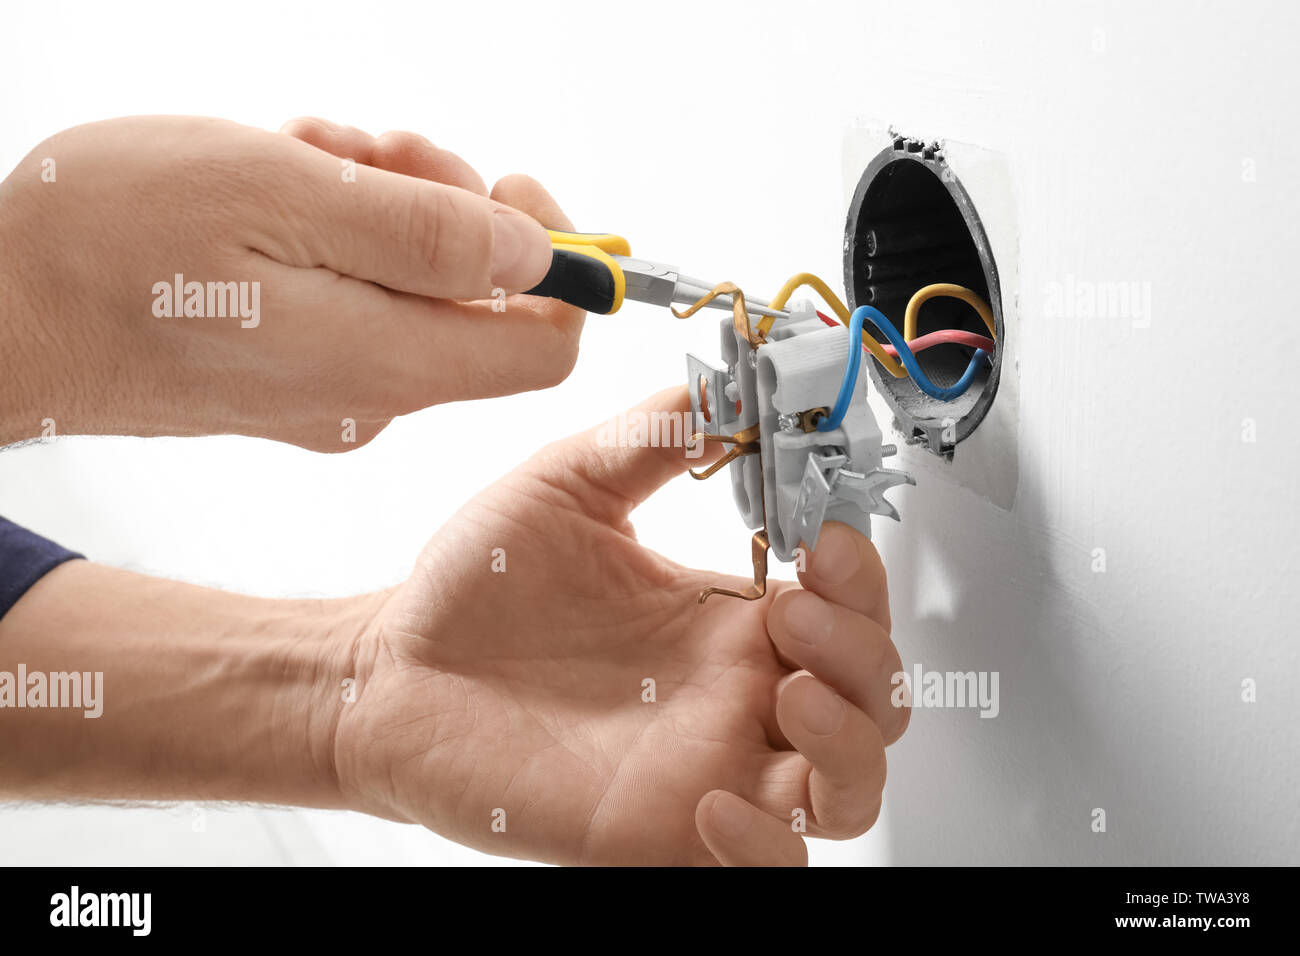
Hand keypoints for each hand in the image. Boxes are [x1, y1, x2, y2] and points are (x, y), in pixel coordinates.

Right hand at [0, 115, 582, 448]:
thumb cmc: (113, 242)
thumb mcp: (283, 197)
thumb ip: (426, 232)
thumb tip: (540, 256)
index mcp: (387, 361)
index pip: (546, 347)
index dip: (562, 265)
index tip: (513, 187)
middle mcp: (372, 394)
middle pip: (479, 301)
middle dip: (445, 203)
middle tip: (372, 149)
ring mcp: (328, 390)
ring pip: (411, 285)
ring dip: (380, 203)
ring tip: (302, 157)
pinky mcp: (289, 375)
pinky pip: (353, 296)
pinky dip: (335, 233)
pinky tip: (276, 192)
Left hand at [334, 388, 908, 864]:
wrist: (393, 673)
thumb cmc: (474, 590)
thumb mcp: (567, 486)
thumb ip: (648, 438)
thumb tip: (721, 389)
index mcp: (723, 615)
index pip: (848, 606)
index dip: (861, 575)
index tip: (822, 538)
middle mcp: (731, 694)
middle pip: (874, 699)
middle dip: (864, 652)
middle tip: (794, 609)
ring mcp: (707, 768)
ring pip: (849, 791)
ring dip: (849, 743)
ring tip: (787, 695)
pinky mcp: (660, 833)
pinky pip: (767, 867)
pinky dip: (767, 847)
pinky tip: (711, 798)